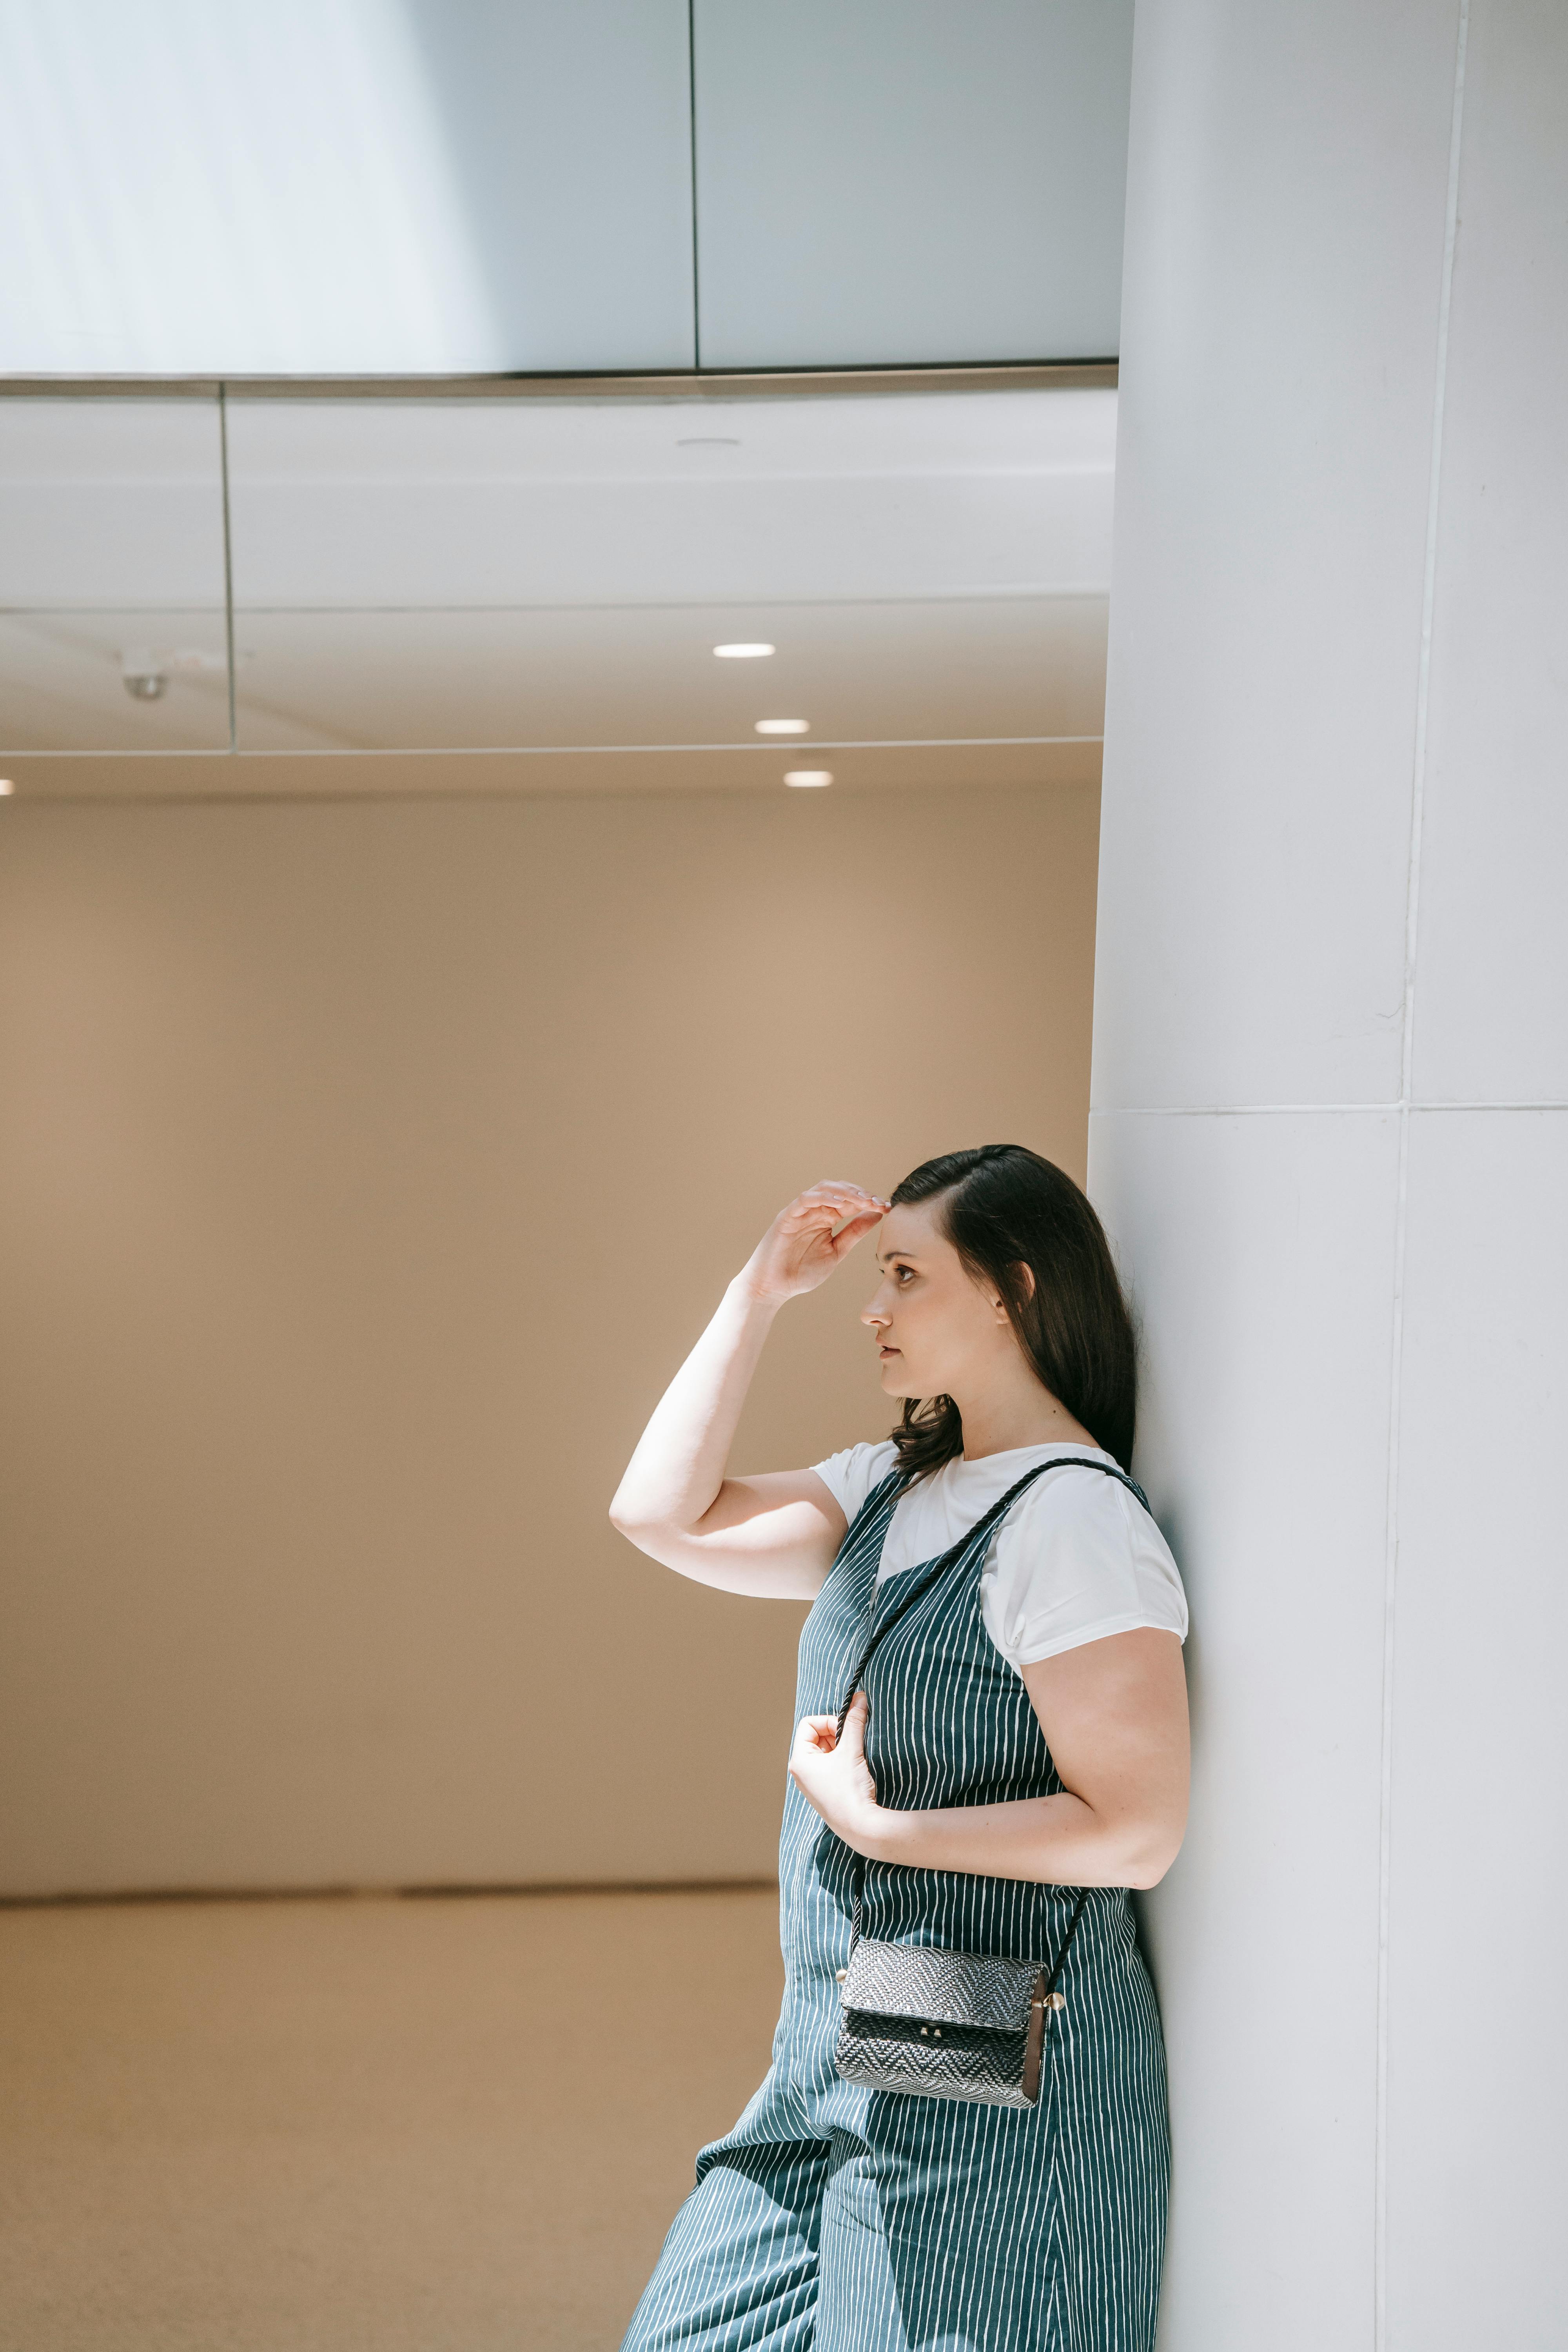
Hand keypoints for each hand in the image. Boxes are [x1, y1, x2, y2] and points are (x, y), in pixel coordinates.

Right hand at [739, 1182, 887, 1305]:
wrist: (773, 1288)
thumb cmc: (801, 1272)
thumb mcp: (836, 1252)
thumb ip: (854, 1233)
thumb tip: (876, 1215)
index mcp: (826, 1219)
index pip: (850, 1202)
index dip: (869, 1201)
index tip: (887, 1207)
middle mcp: (814, 1211)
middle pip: (840, 1191)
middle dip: (860, 1193)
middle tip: (877, 1201)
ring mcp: (800, 1212)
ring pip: (823, 1189)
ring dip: (845, 1192)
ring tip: (863, 1199)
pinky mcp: (786, 1216)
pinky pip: (804, 1199)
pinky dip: (822, 1197)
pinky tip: (839, 1203)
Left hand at [788, 1691, 879, 1847]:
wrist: (860, 1827)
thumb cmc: (850, 1789)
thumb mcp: (851, 1750)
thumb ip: (854, 1722)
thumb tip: (859, 1697)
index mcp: (799, 1759)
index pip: (808, 1724)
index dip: (828, 1721)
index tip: (845, 1730)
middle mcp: (800, 1772)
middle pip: (816, 1736)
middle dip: (836, 1734)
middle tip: (852, 1742)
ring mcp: (811, 1783)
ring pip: (824, 1751)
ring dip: (841, 1747)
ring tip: (854, 1756)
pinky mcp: (823, 1792)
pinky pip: (829, 1766)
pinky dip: (842, 1761)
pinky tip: (854, 1769)